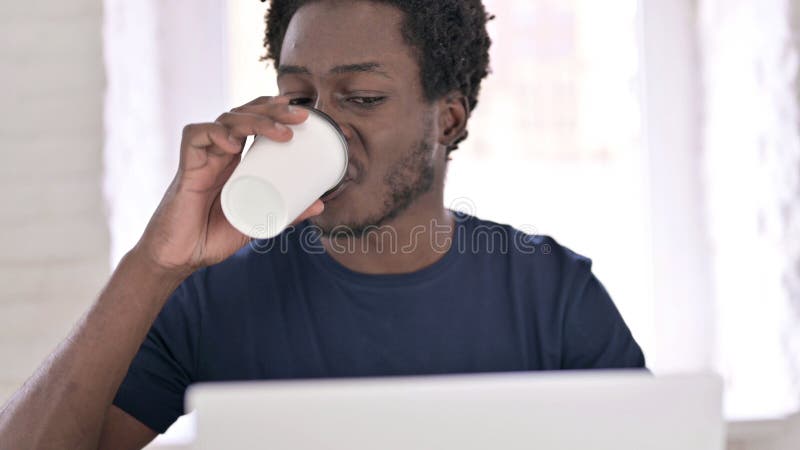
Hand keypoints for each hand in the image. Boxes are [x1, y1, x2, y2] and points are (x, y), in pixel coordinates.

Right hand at [133, 95, 323, 274]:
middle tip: (301, 116)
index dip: (274, 110)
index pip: (252, 121)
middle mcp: (218, 153)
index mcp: (234, 161)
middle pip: (242, 114)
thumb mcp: (257, 224)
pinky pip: (195, 137)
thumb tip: (320, 206)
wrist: (180, 258)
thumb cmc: (212, 237)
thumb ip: (285, 214)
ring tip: (281, 132)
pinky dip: (214, 133)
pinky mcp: (186, 168)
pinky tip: (234, 142)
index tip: (302, 114)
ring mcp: (202, 158)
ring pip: (224, 121)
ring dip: (254, 120)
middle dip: (272, 110)